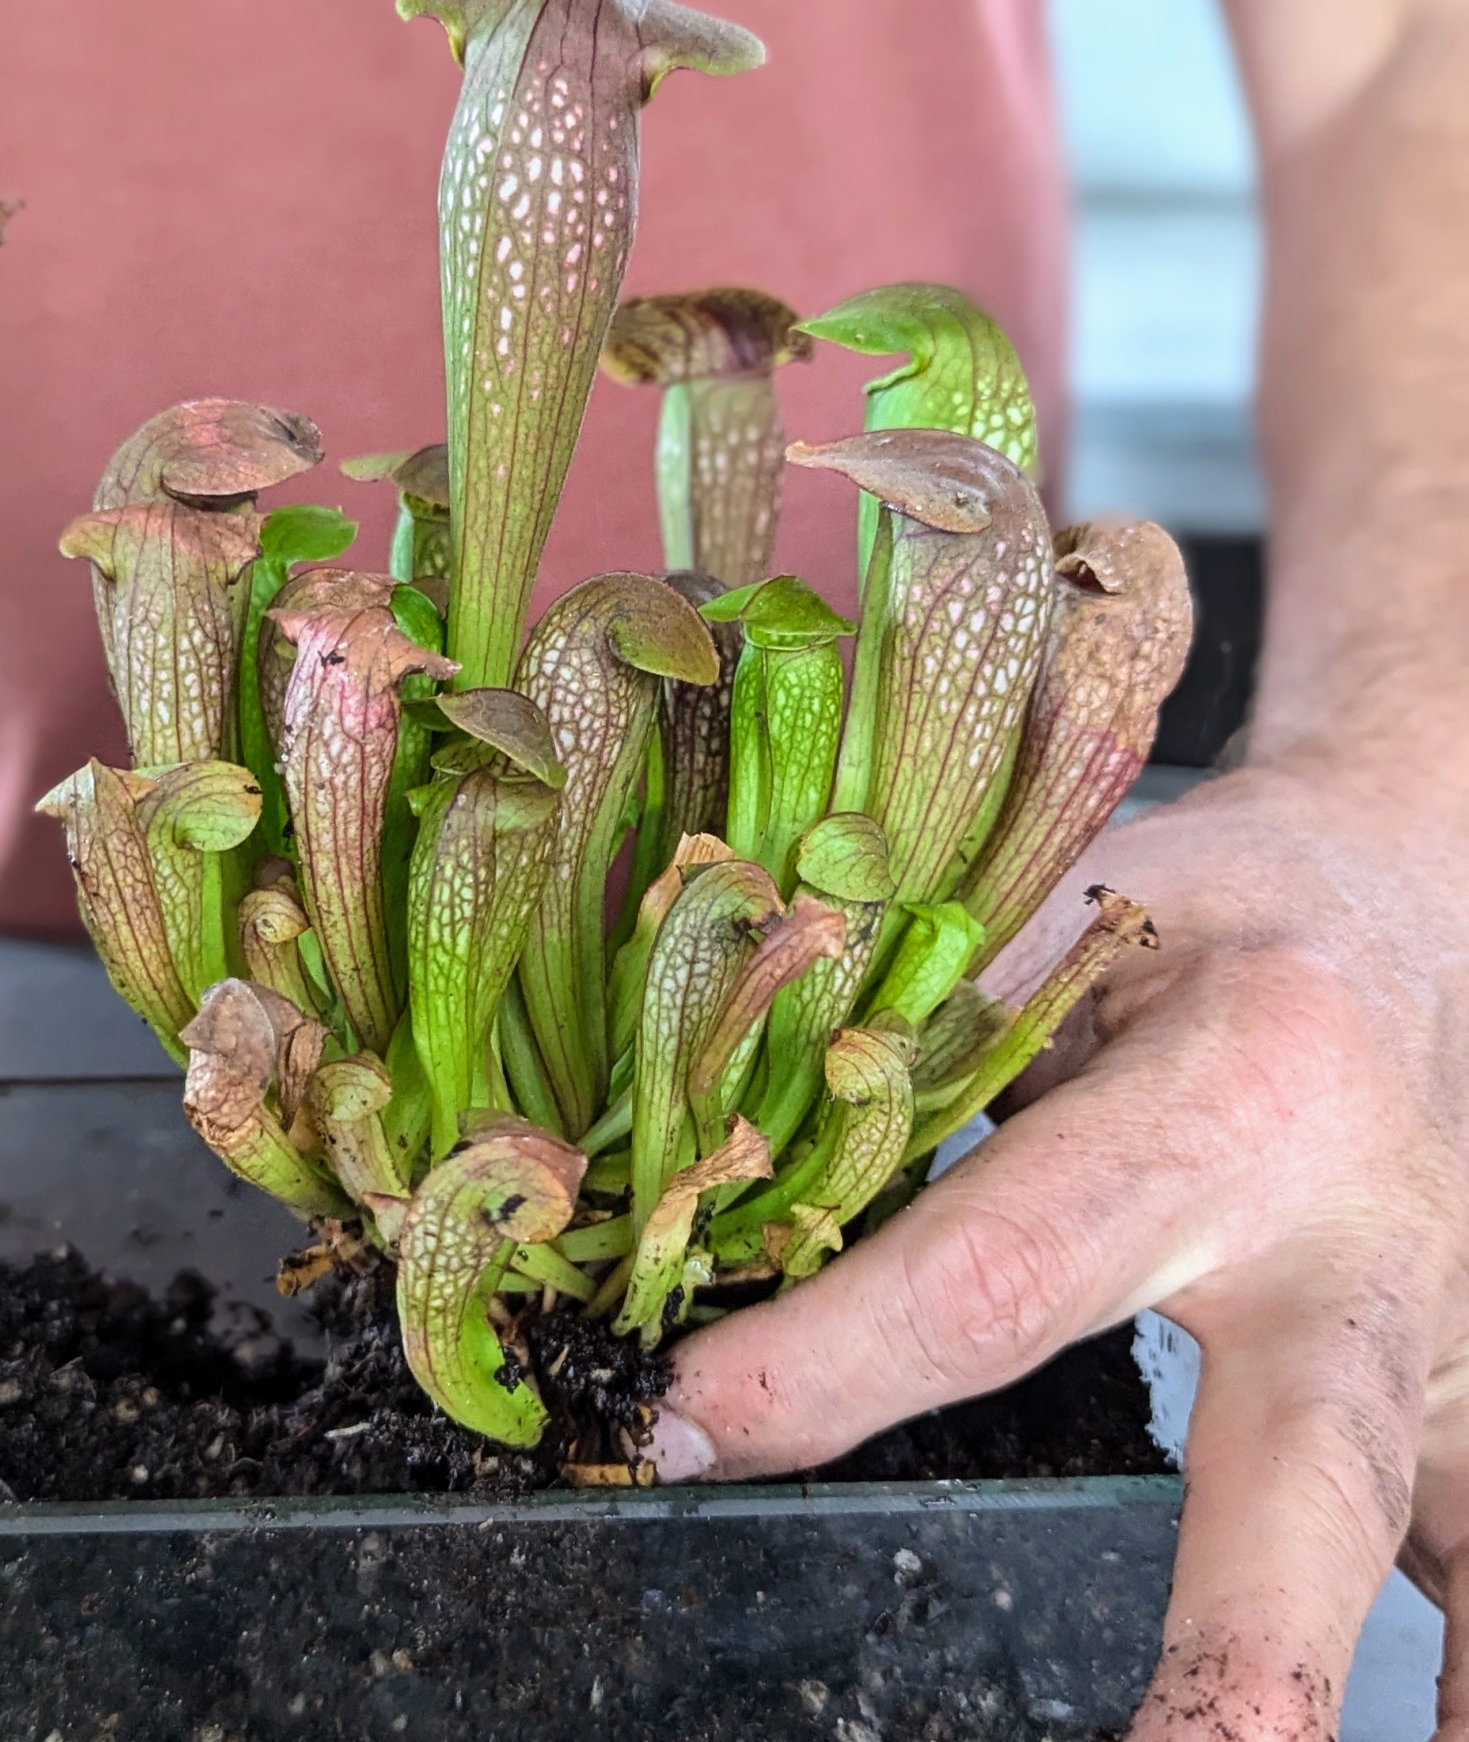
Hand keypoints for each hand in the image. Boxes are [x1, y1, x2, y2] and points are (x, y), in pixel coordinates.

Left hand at [645, 763, 1468, 1738]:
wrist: (1396, 909)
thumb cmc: (1217, 903)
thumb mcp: (1075, 910)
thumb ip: (931, 1027)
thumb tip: (724, 1150)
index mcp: (1238, 1097)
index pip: (1007, 1268)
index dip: (838, 1365)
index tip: (692, 1429)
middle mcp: (1358, 1249)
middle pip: (1295, 1480)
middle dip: (1232, 1666)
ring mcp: (1436, 1351)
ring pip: (1429, 1550)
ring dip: (1386, 1685)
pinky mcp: (1461, 1407)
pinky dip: (1463, 1651)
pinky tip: (1439, 1725)